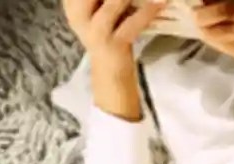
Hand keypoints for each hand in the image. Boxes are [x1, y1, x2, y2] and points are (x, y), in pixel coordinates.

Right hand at [62, 0, 164, 119]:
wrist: (112, 86)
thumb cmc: (110, 44)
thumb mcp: (101, 14)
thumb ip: (104, 0)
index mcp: (72, 6)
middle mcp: (77, 16)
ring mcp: (94, 32)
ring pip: (111, 2)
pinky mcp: (112, 47)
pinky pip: (131, 24)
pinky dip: (148, 12)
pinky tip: (161, 2)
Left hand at [194, 2, 233, 84]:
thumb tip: (221, 2)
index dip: (212, 7)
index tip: (199, 3)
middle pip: (227, 24)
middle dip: (205, 20)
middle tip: (194, 15)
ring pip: (227, 39)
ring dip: (209, 33)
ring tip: (200, 26)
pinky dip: (220, 43)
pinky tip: (212, 38)